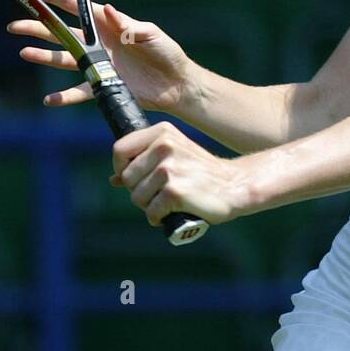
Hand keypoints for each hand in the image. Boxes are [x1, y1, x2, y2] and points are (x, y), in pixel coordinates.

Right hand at [7, 0, 191, 113]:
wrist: (177, 83)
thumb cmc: (167, 52)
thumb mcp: (150, 34)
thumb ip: (127, 24)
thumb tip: (106, 10)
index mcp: (108, 25)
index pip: (77, 8)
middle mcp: (98, 43)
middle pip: (61, 33)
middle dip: (38, 28)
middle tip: (15, 26)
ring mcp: (99, 65)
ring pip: (64, 59)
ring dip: (44, 56)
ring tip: (24, 52)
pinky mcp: (104, 86)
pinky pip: (80, 91)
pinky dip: (65, 97)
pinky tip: (49, 100)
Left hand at [110, 122, 252, 226]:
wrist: (235, 186)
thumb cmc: (202, 172)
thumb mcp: (176, 155)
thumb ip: (144, 162)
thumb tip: (114, 179)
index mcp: (163, 132)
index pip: (120, 149)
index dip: (121, 168)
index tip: (133, 178)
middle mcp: (164, 147)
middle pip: (127, 177)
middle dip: (139, 191)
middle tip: (160, 193)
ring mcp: (169, 169)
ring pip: (137, 197)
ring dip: (150, 206)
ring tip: (169, 201)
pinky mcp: (175, 192)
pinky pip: (151, 212)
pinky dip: (159, 218)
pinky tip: (173, 212)